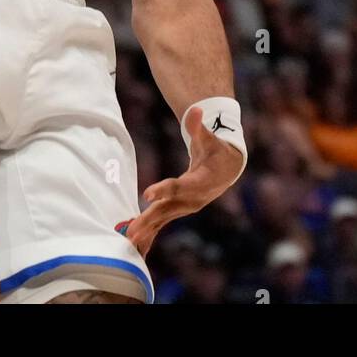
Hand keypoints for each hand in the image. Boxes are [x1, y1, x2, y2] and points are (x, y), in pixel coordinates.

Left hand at [117, 106, 242, 257]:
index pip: (181, 186)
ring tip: (128, 243)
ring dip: (146, 231)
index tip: (147, 194)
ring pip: (163, 220)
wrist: (228, 168)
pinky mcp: (179, 210)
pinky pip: (163, 223)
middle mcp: (194, 199)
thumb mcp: (210, 137)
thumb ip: (199, 125)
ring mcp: (186, 207)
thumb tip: (196, 109)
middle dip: (149, 220)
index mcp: (201, 181)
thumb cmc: (216, 149)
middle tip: (131, 232)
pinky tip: (136, 247)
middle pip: (168, 209)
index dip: (165, 190)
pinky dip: (150, 235)